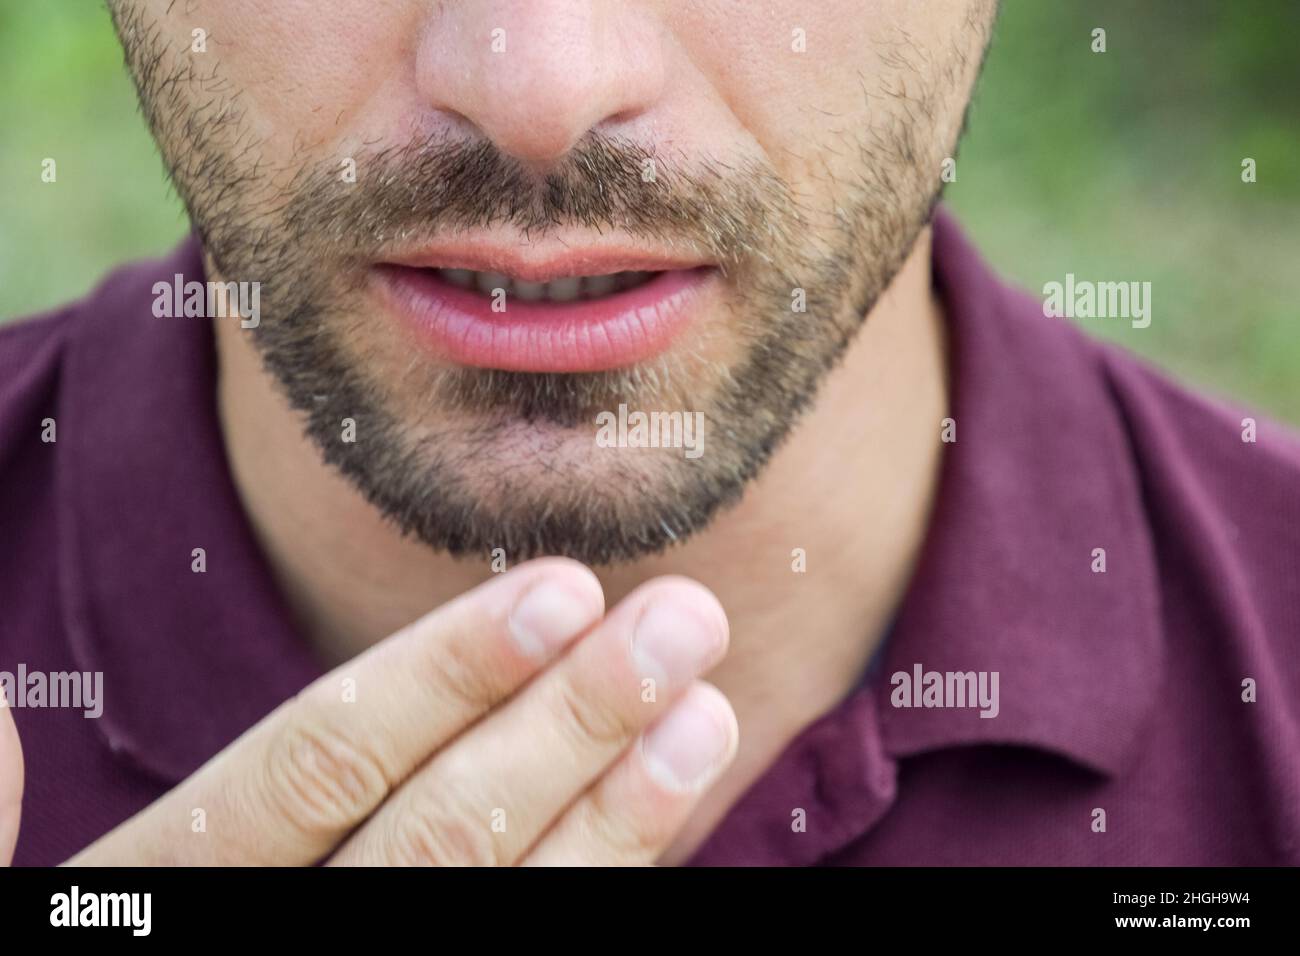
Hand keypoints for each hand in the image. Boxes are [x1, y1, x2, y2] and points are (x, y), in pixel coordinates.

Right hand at [7, 558, 736, 865]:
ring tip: (709, 717)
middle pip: (440, 840)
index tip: (563, 591)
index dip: (446, 679)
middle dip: (571, 725)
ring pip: (507, 916)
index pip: (317, 771)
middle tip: (684, 623)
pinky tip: (670, 830)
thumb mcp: (70, 913)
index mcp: (162, 904)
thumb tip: (0, 721)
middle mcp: (271, 955)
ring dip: (620, 820)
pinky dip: (605, 897)